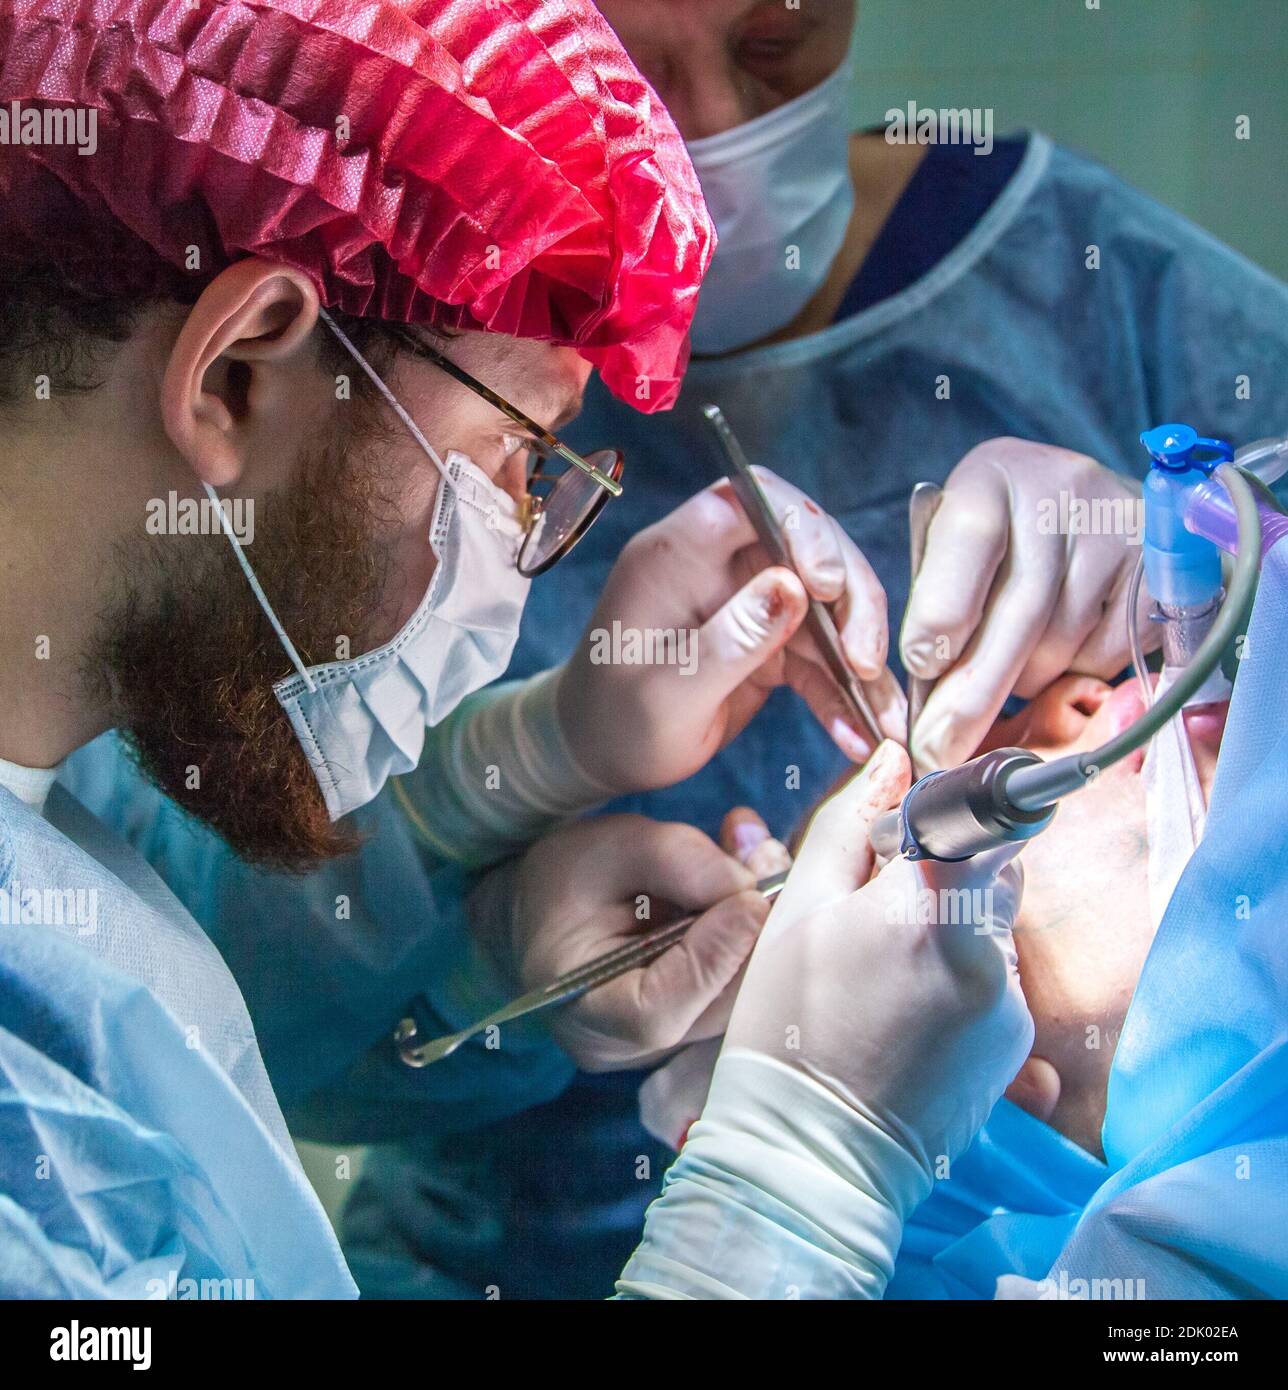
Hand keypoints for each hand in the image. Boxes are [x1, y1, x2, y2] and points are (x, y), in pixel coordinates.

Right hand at [469, 814, 768, 1070]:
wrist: (547, 907)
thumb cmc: (568, 878)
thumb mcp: (610, 848)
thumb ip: (677, 859)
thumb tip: (749, 884)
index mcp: (580, 1008)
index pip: (658, 1009)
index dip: (714, 957)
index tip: (751, 899)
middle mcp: (625, 1047)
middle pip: (712, 1006)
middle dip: (753, 933)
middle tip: (773, 862)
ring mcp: (663, 1048)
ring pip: (737, 998)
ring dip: (762, 930)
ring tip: (762, 860)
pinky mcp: (692, 1029)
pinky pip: (738, 989)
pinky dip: (754, 939)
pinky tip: (754, 888)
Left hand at [556, 468, 905, 795]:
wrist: (593, 755)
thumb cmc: (614, 721)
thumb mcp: (671, 691)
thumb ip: (732, 638)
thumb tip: (796, 587)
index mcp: (679, 552)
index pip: (754, 498)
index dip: (804, 527)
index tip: (829, 585)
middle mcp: (719, 565)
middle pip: (809, 549)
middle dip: (851, 600)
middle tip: (866, 659)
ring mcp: (747, 602)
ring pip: (828, 607)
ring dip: (859, 658)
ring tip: (883, 716)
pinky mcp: (767, 643)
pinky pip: (819, 657)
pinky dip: (842, 694)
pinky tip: (859, 734)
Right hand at [618, 742, 1032, 1298]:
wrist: (813, 1151)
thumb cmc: (789, 1023)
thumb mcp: (800, 910)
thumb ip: (849, 825)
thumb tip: (893, 761)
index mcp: (928, 907)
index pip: (984, 815)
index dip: (955, 811)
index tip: (920, 834)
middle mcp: (987, 951)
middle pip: (994, 867)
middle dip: (949, 873)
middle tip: (882, 916)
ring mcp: (1010, 1002)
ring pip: (996, 923)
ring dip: (956, 927)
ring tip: (890, 978)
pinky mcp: (1017, 1043)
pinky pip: (1000, 978)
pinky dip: (965, 979)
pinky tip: (911, 1014)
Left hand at [902, 438, 1149, 769]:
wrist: (1088, 507)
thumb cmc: (1000, 539)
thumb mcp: (956, 546)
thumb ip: (939, 599)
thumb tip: (930, 692)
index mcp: (993, 475)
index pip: (968, 541)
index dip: (942, 613)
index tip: (921, 668)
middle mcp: (1062, 491)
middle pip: (1020, 610)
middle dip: (972, 693)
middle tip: (939, 748)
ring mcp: (1118, 530)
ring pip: (1060, 642)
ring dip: (1021, 682)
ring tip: (1002, 680)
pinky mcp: (1160, 573)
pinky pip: (1103, 654)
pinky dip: (1068, 674)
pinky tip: (1055, 657)